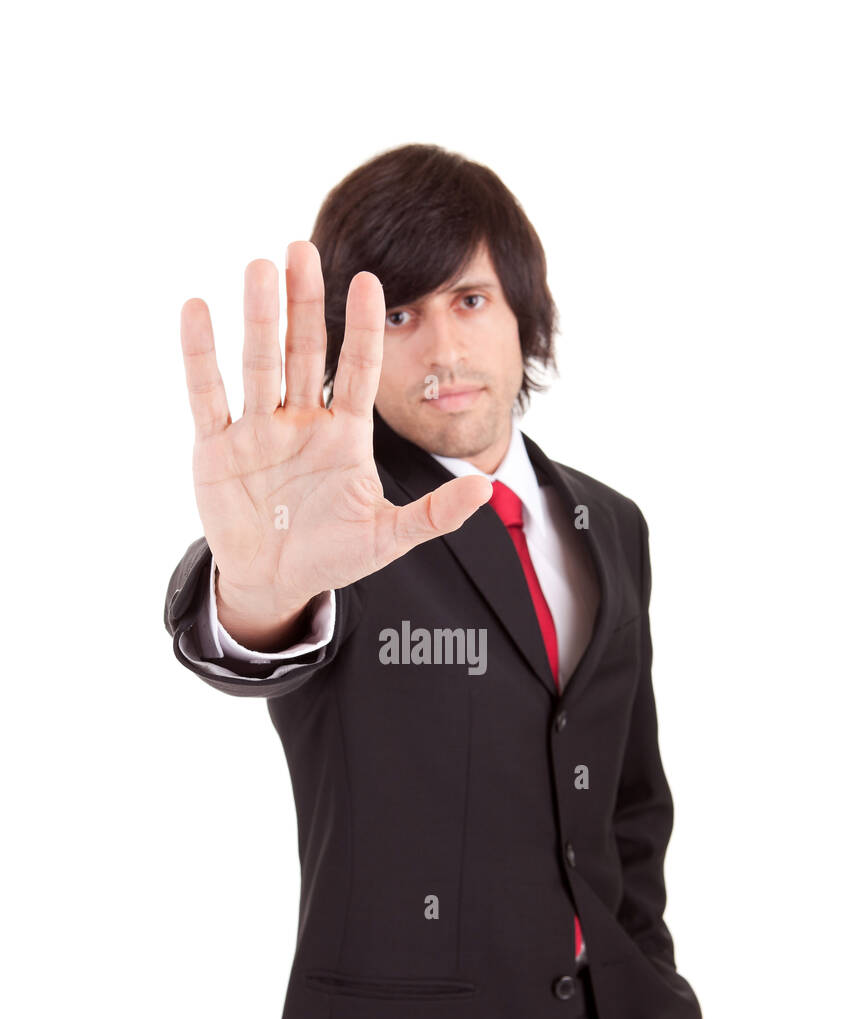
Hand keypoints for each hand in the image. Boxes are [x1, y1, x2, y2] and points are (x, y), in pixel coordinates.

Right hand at [180, 242, 491, 645]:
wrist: (276, 584)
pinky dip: (200, 356)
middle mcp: (301, 420)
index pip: (357, 369)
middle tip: (302, 248)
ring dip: (259, 318)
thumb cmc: (332, 555)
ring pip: (259, 364)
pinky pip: (208, 395)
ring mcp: (257, 430)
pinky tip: (196, 310)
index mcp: (344, 434)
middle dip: (303, 303)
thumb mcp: (388, 538)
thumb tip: (489, 488)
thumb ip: (435, 514)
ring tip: (259, 268)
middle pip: (303, 351)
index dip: (362, 328)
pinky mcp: (216, 447)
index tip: (371, 282)